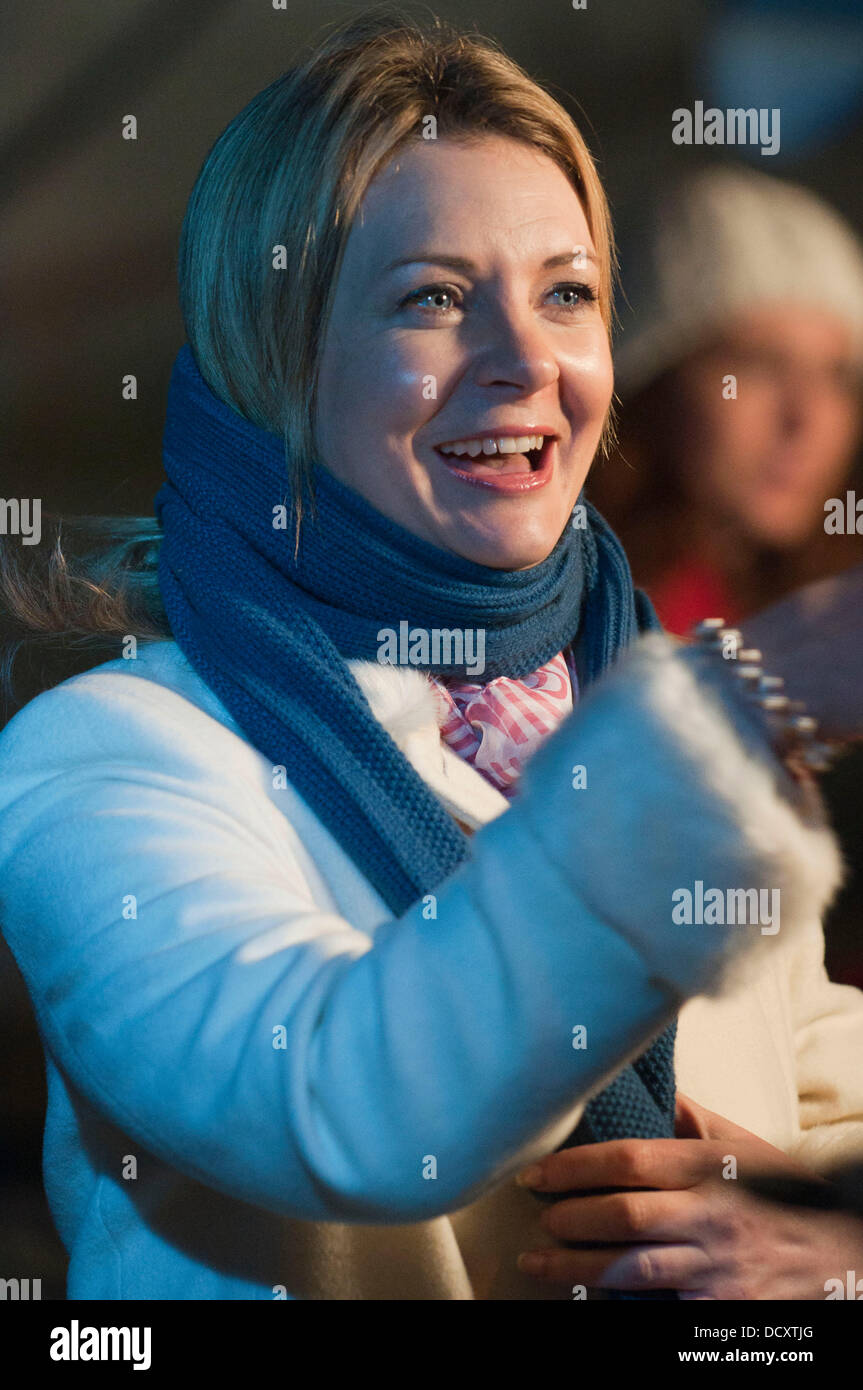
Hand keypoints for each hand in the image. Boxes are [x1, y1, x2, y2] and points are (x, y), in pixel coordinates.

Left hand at [514, 1093, 862, 1298]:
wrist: (839, 1251)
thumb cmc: (779, 1192)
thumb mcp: (741, 1145)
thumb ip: (690, 1118)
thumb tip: (646, 1085)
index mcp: (709, 1168)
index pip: (630, 1159)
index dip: (575, 1166)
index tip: (537, 1174)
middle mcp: (711, 1216)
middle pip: (625, 1216)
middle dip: (571, 1217)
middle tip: (540, 1217)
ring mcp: (716, 1268)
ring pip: (633, 1269)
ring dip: (577, 1267)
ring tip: (538, 1261)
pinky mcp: (721, 1309)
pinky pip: (658, 1306)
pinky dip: (620, 1302)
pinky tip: (588, 1297)